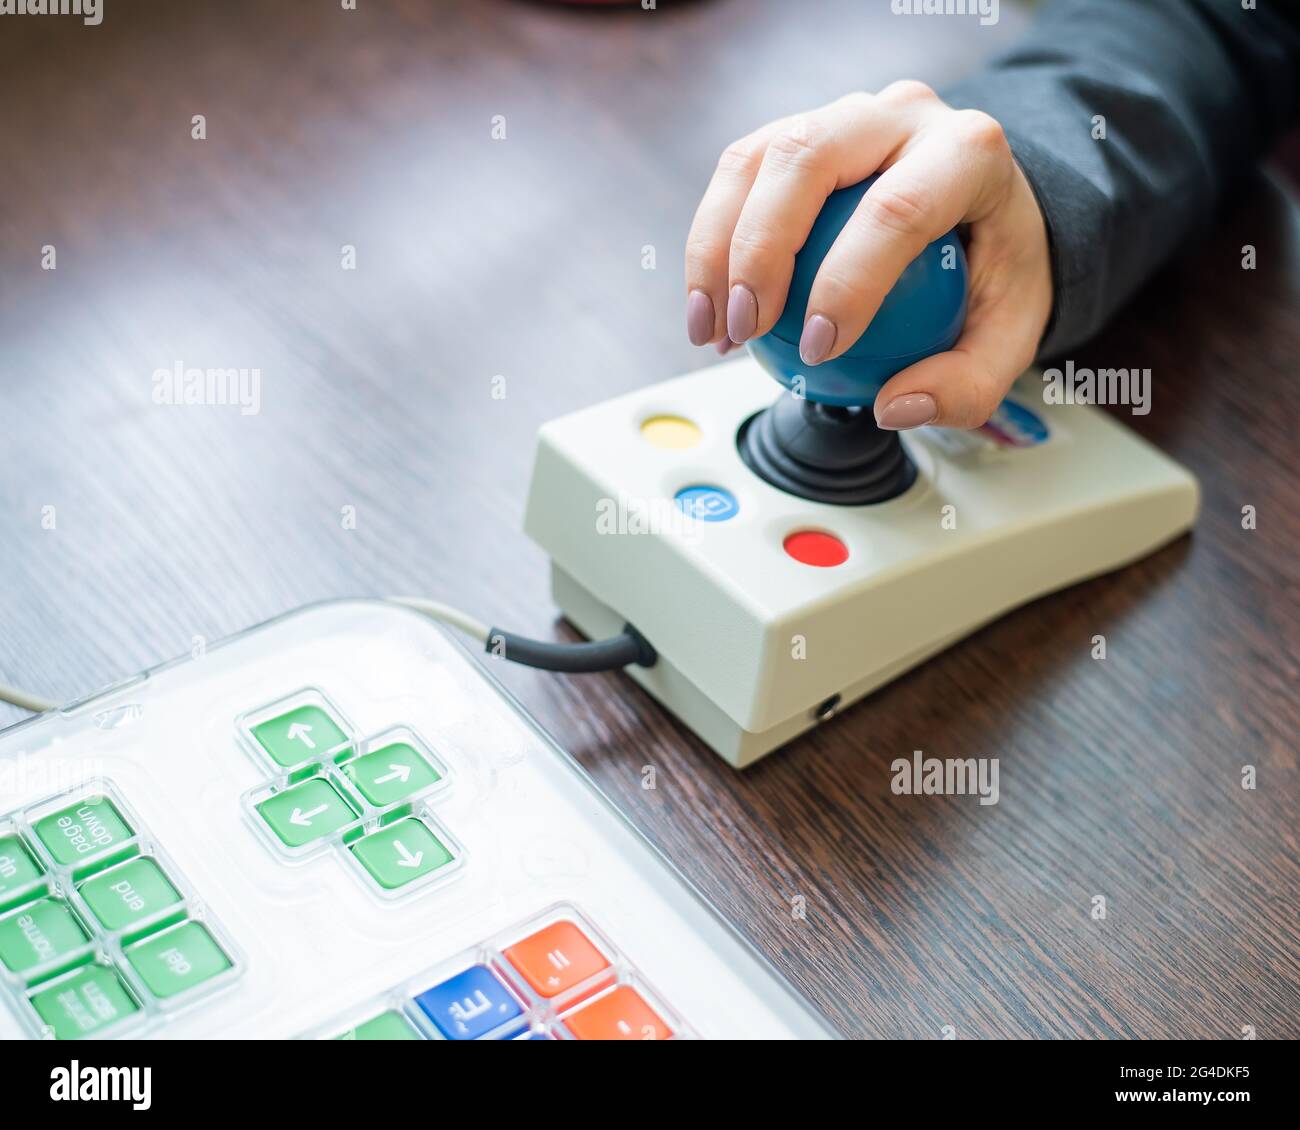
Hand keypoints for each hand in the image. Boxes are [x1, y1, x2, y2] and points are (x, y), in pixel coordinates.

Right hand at [684, 82, 1052, 428]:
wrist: (984, 210)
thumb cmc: (994, 270)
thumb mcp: (1010, 337)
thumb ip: (966, 384)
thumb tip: (894, 406)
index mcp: (968, 151)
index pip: (897, 208)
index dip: (846, 282)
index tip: (816, 351)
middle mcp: (901, 114)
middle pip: (807, 157)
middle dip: (759, 251)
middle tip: (745, 332)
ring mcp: (842, 114)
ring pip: (756, 158)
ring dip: (715, 247)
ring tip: (710, 328)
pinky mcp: (796, 130)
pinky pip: (737, 174)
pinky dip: (710, 242)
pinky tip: (710, 309)